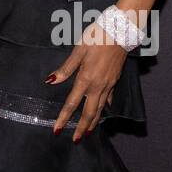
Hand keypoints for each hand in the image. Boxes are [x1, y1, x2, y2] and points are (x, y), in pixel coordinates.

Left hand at [46, 18, 128, 141]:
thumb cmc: (96, 37)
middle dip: (82, 128)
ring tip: (87, 132)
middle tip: (76, 140)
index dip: (64, 118)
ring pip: (100, 108)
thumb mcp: (78, 50)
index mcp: (86, 79)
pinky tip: (103, 111)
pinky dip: (104, 108)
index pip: (72, 104)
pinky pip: (109, 98)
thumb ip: (66, 68)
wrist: (120, 31)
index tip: (57, 129)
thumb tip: (51, 81)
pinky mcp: (115, 80)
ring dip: (93, 122)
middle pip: (89, 112)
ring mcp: (108, 84)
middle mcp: (98, 85)